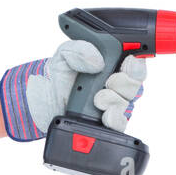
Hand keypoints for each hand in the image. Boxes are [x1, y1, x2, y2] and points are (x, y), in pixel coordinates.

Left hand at [0, 40, 145, 140]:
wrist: (40, 105)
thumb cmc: (57, 79)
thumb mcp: (64, 56)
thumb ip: (79, 49)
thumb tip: (96, 60)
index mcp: (110, 67)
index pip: (135, 63)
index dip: (135, 63)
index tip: (128, 61)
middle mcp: (115, 87)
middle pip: (135, 84)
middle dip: (124, 81)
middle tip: (109, 81)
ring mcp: (112, 106)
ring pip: (128, 103)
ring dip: (114, 99)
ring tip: (97, 98)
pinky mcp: (105, 124)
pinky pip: (120, 124)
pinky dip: (114, 118)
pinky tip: (105, 114)